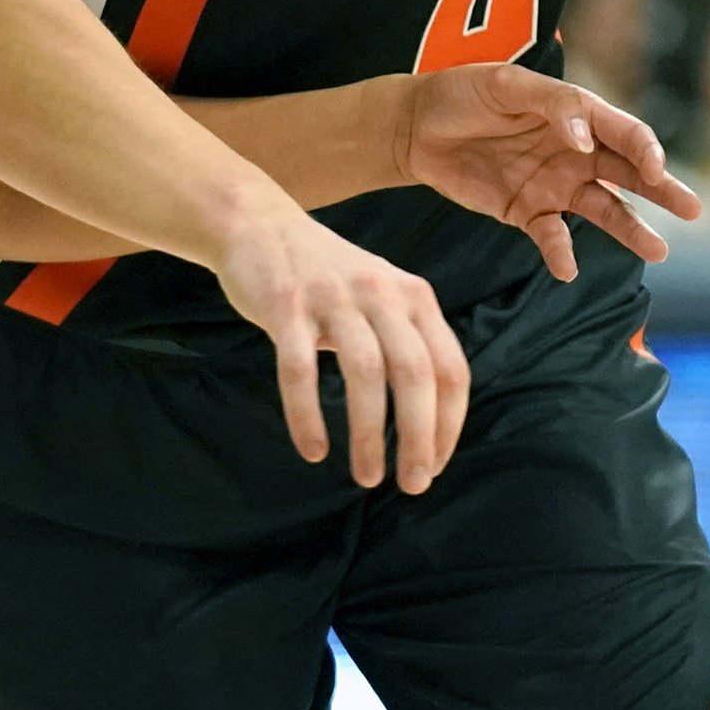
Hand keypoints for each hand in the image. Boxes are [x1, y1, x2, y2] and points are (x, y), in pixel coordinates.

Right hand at [207, 196, 469, 493]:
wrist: (258, 224)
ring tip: (366, 477)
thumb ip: (409, 342)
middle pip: (415, 372)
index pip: (450, 368)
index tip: (435, 466)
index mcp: (414, 296)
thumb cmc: (327, 276)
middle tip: (412, 485)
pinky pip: (299, 369)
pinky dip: (306, 415)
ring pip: (363, 372)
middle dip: (419, 436)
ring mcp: (333, 296)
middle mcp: (381, 292)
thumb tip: (431, 422)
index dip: (449, 425)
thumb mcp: (383, 296)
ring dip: (369, 433)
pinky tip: (312, 449)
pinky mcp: (286, 304)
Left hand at [394, 64, 696, 282]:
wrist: (415, 127)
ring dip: (630, 229)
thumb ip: (552, 106)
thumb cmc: (463, 93)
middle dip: (662, 190)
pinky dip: (562, 253)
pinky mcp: (527, 212)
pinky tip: (568, 268)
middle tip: (693, 209)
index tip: (653, 167)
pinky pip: (553, 236)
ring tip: (658, 250)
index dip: (643, 147)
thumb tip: (582, 138)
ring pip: (603, 209)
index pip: (622, 131)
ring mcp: (554, 184)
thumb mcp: (506, 84)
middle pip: (628, 173)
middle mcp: (575, 152)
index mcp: (576, 114)